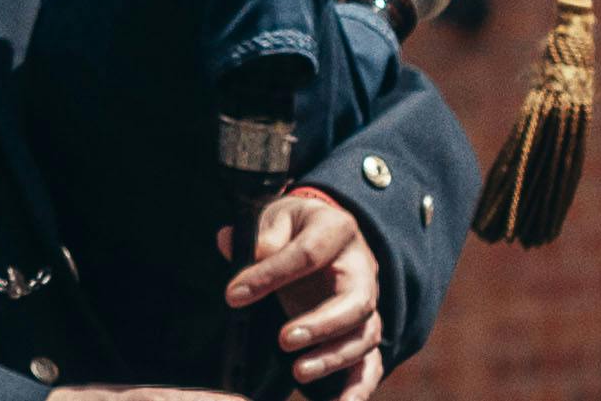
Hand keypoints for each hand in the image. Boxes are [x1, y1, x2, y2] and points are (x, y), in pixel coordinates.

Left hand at [231, 183, 389, 396]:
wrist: (319, 231)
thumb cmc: (292, 227)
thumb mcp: (274, 216)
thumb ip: (258, 234)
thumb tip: (230, 244)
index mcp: (336, 229)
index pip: (308, 253)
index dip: (270, 274)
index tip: (234, 295)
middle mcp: (362, 269)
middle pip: (355, 302)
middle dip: (320, 324)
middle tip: (283, 340)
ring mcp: (367, 303)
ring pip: (364, 336)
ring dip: (333, 358)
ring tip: (298, 372)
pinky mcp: (363, 332)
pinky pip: (370, 363)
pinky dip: (359, 387)